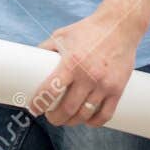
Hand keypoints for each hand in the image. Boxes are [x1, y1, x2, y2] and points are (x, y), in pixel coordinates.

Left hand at [27, 7, 142, 127]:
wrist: (120, 26)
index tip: (34, 109)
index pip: (50, 90)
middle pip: (68, 108)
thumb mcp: (63, 35)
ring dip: (72, 122)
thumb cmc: (88, 30)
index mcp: (71, 62)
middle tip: (51, 117)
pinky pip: (105, 114)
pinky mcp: (117, 88)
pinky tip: (87, 120)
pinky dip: (94, 122)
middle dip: (55, 118)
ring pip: (85, 114)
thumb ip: (47, 48)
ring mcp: (104, 84)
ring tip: (67, 119)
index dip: (39, 104)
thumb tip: (29, 61)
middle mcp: (88, 75)